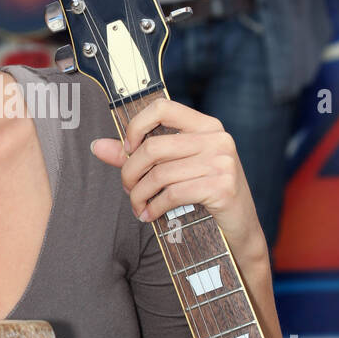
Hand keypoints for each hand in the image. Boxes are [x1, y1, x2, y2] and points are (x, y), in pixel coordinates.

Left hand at [90, 97, 268, 266]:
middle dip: (131, 172)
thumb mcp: (175, 169)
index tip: (128, 149)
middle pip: (154, 147)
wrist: (240, 230)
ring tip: (138, 206)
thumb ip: (137, 155)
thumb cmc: (205, 194)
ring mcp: (222, 162)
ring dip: (140, 195)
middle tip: (129, 188)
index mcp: (206, 126)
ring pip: (160, 174)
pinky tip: (150, 215)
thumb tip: (97, 145)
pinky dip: (155, 207)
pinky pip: (174, 193)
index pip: (163, 107)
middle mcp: (217, 139)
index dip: (137, 125)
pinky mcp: (222, 186)